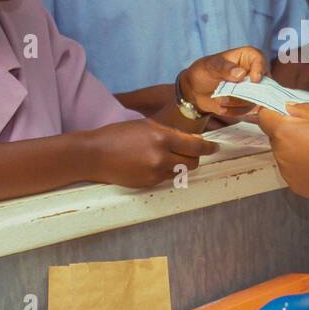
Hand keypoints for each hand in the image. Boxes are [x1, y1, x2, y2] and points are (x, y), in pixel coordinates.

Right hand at [85, 118, 217, 188]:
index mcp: (161, 137)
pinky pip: (166, 178)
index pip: (196, 146)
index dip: (208, 148)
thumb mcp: (146, 126)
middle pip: (192, 162)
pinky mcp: (148, 183)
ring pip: (181, 172)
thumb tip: (193, 142)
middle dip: (195, 157)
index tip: (215, 147)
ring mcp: (154, 172)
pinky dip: (166, 171)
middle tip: (191, 151)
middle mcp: (160, 157)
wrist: (93, 155)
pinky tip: (153, 163)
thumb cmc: (118, 135)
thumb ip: (170, 133)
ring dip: (180, 165)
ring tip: (167, 156)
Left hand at [181, 46, 267, 116]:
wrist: (195, 90)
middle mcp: (253, 73)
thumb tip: (241, 73)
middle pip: (263, 83)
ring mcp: (252, 90)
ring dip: (235, 102)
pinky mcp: (247, 104)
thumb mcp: (210, 66)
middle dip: (246, 92)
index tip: (254, 80)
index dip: (260, 69)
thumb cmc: (204, 71)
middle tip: (229, 94)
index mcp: (247, 57)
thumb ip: (224, 68)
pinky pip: (245, 111)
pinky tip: (220, 105)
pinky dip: (232, 110)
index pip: (260, 60)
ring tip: (219, 98)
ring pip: (253, 100)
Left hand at [254, 102, 308, 205]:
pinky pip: (292, 169)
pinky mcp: (295, 185)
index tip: (283, 111)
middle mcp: (280, 153)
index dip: (272, 110)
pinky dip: (301, 165)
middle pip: (275, 135)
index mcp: (284, 131)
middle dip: (288, 130)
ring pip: (283, 152)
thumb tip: (287, 109)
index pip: (264, 116)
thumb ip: (300, 108)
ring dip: (294, 148)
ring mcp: (286, 172)